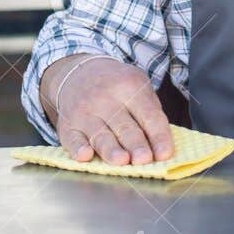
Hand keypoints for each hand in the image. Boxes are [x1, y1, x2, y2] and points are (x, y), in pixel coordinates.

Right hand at [42, 56, 172, 166]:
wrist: (79, 73)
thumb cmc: (117, 87)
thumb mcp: (138, 87)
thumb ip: (151, 114)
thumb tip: (161, 150)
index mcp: (130, 87)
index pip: (149, 115)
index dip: (158, 136)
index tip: (165, 154)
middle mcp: (106, 99)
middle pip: (125, 127)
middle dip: (136, 145)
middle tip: (144, 159)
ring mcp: (85, 113)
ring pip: (101, 135)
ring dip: (111, 149)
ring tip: (121, 161)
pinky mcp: (68, 126)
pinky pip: (73, 140)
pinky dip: (78, 148)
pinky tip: (85, 155)